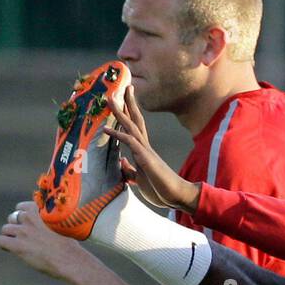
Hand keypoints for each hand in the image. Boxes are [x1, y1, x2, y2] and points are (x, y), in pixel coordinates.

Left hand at [0, 201, 87, 278]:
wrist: (71, 261)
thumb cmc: (71, 248)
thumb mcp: (63, 227)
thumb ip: (49, 222)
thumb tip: (43, 227)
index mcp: (40, 211)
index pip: (22, 207)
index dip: (24, 216)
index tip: (29, 225)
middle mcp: (29, 218)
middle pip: (12, 217)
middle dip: (17, 226)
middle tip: (25, 237)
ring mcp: (23, 231)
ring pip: (5, 229)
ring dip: (10, 236)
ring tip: (19, 245)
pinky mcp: (17, 245)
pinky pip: (0, 240)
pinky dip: (4, 245)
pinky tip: (11, 250)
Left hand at [106, 85, 199, 211]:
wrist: (177, 197)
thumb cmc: (161, 190)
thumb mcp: (140, 179)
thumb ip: (130, 170)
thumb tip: (122, 160)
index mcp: (144, 151)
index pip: (135, 127)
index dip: (127, 113)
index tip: (121, 99)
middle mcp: (145, 147)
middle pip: (135, 120)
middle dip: (127, 103)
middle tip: (120, 87)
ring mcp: (146, 151)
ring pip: (131, 126)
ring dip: (119, 112)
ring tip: (110, 98)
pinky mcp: (145, 158)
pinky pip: (130, 142)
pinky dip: (118, 134)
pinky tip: (107, 128)